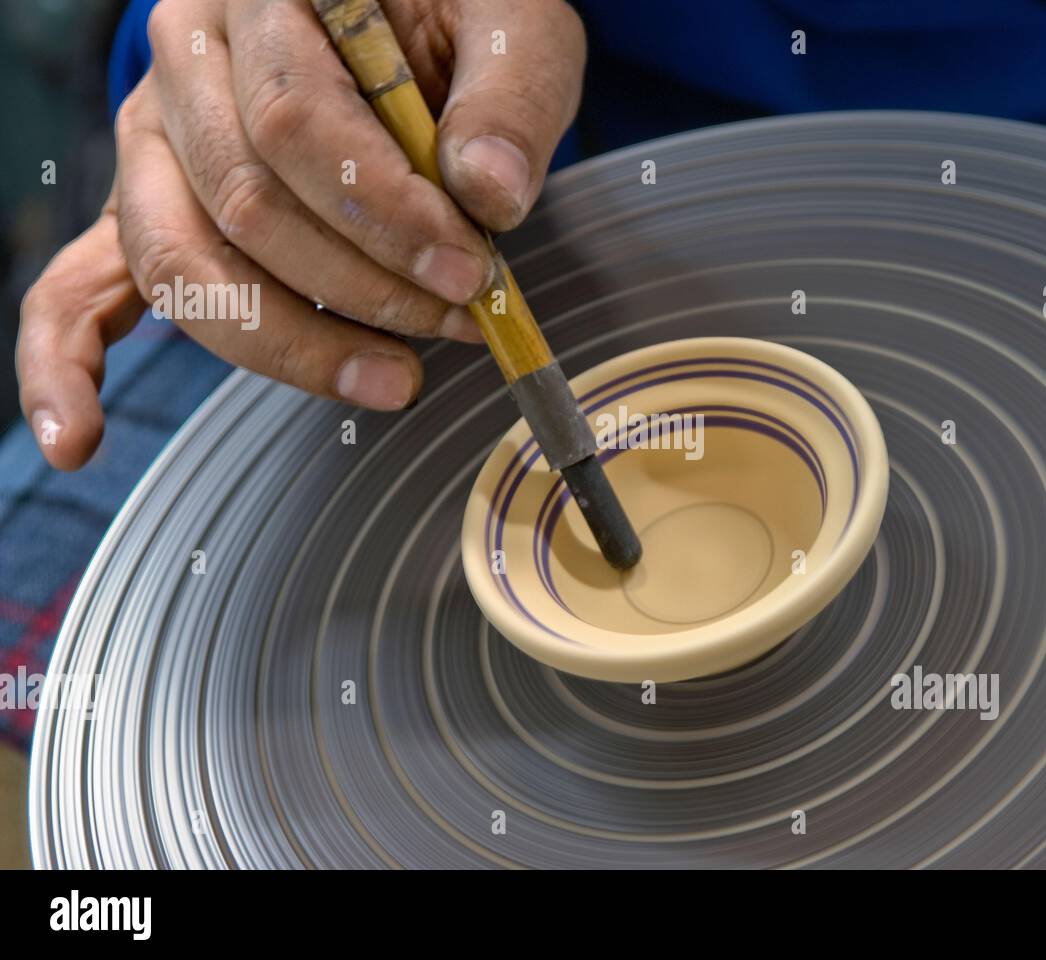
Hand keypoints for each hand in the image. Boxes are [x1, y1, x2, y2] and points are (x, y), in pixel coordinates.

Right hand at [17, 0, 585, 468]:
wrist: (404, 22)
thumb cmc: (459, 23)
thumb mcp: (510, 26)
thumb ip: (505, 95)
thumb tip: (490, 194)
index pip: (295, 121)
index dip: (385, 215)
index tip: (471, 272)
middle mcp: (186, 64)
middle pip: (243, 204)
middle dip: (364, 287)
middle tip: (461, 321)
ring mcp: (154, 143)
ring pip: (182, 264)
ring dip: (290, 344)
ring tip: (393, 382)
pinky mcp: (147, 211)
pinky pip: (77, 291)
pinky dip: (68, 367)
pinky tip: (78, 441)